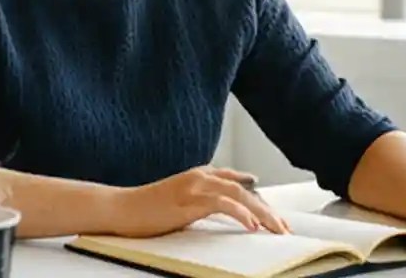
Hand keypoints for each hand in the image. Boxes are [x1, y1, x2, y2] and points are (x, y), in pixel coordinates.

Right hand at [110, 166, 290, 238]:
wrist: (121, 208)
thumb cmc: (148, 209)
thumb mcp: (182, 203)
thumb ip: (204, 202)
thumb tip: (228, 213)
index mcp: (201, 175)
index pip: (239, 184)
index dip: (261, 201)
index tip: (276, 219)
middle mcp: (201, 176)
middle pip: (245, 190)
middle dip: (268, 210)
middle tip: (283, 228)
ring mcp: (195, 186)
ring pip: (239, 195)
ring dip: (262, 213)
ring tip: (276, 229)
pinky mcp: (189, 200)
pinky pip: (222, 204)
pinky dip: (240, 214)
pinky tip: (252, 226)